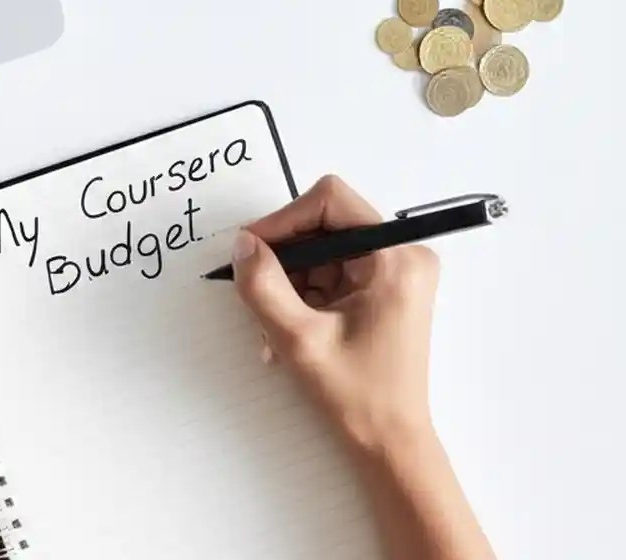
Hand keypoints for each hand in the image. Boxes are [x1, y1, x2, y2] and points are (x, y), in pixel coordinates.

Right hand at [231, 175, 439, 450]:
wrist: (389, 441)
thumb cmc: (356, 394)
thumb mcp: (298, 338)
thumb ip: (264, 285)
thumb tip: (242, 244)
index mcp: (396, 258)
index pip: (330, 202)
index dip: (283, 220)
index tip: (251, 251)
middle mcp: (402, 255)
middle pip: (323, 226)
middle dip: (283, 260)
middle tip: (255, 293)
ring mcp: (393, 272)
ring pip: (320, 252)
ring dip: (287, 284)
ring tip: (270, 326)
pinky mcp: (381, 290)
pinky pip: (329, 274)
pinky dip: (300, 296)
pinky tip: (285, 330)